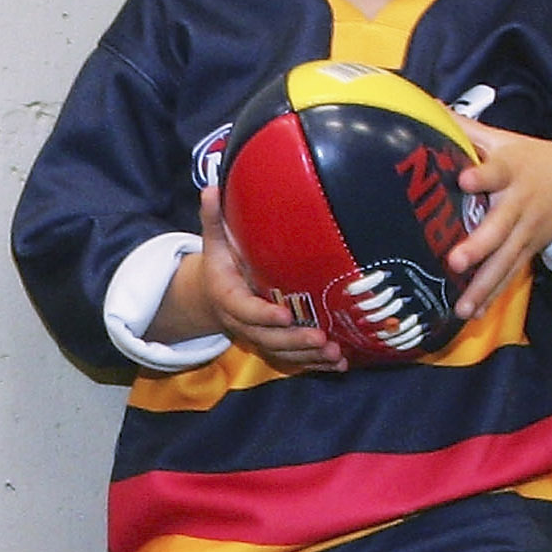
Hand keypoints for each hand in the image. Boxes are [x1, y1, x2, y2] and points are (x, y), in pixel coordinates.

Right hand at [163, 187, 346, 373]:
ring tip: (335, 353)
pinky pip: (293, 360)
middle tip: (321, 338)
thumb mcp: (213, 243)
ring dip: (308, 357)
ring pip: (283, 353)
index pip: (245, 310)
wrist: (212, 298)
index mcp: (229, 298)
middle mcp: (243, 323)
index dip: (264, 315)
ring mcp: (260, 336)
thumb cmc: (220, 265)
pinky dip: (316, 365)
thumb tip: (211, 186)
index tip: (286, 315)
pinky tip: (340, 364)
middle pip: (267, 339)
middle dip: (295, 341)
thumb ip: (213, 220)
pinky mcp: (274, 344)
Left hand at [445, 123, 551, 322]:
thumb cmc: (530, 159)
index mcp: (512, 170)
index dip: (483, 176)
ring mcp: (527, 231)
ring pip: (506, 260)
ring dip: (484, 285)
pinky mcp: (529, 250)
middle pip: (500, 226)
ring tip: (462, 309)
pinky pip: (510, 275)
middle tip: (457, 260)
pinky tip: (473, 315)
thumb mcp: (504, 140)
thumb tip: (428, 107)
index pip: (497, 170)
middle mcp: (520, 204)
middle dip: (480, 245)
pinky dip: (493, 295)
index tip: (465, 179)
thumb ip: (467, 129)